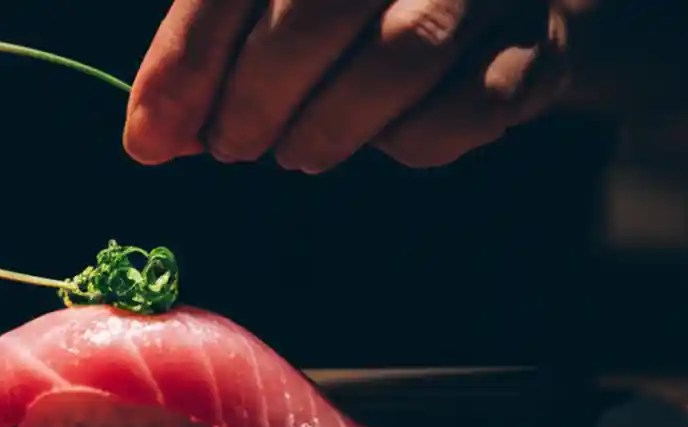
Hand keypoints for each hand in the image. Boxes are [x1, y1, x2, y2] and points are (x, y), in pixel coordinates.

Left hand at [124, 0, 571, 171]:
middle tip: (229, 145)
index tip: (153, 136)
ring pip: (397, 58)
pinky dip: (408, 142)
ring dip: (325, 126)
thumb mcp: (270, 0)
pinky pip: (467, 107)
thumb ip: (207, 50)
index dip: (189, 59)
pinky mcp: (536, 45)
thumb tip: (151, 138)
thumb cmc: (356, 1)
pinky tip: (382, 139)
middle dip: (253, 97)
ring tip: (293, 151)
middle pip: (314, 11)